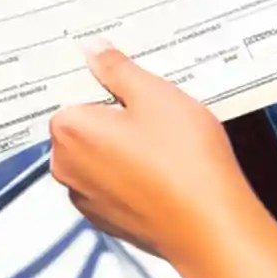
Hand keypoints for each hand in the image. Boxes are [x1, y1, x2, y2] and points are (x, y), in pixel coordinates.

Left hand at [50, 37, 276, 277]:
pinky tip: (163, 166)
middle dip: (113, 110)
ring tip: (165, 136)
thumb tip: (90, 48)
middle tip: (154, 103)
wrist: (211, 228)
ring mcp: (84, 196)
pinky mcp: (107, 218)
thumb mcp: (154, 95)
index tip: (124, 75)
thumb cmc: (184, 159)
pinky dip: (130, 171)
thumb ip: (115, 68)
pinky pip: (113, 181)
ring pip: (99, 153)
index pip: (72, 90)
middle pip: (83, 122)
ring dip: (123, 142)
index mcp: (68, 129)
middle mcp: (65, 166)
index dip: (100, 80)